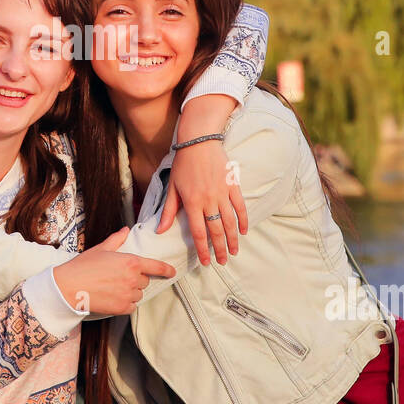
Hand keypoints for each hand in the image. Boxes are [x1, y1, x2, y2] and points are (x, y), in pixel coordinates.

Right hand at [52, 228, 176, 315]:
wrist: (69, 287)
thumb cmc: (83, 266)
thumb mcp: (101, 249)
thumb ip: (117, 240)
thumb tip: (125, 230)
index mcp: (131, 262)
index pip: (156, 266)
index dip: (166, 270)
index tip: (172, 272)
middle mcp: (133, 279)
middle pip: (144, 280)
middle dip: (135, 278)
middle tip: (117, 276)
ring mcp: (129, 294)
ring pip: (138, 294)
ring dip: (131, 291)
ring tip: (113, 287)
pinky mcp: (122, 308)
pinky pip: (132, 306)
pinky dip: (126, 303)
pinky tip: (113, 297)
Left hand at [156, 138, 245, 265]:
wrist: (199, 141)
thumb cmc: (183, 164)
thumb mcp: (173, 187)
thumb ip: (169, 211)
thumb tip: (160, 231)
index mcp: (192, 202)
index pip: (198, 232)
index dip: (202, 249)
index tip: (205, 262)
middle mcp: (208, 200)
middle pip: (216, 231)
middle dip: (219, 249)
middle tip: (222, 262)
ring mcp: (222, 193)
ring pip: (229, 222)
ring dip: (232, 239)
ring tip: (233, 252)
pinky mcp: (232, 186)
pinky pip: (240, 207)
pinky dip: (243, 220)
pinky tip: (243, 231)